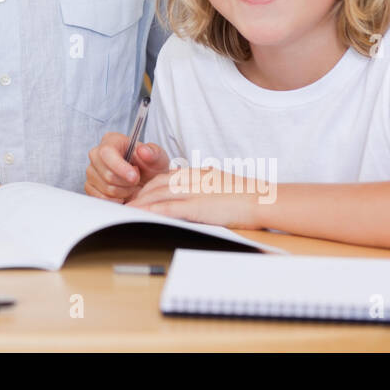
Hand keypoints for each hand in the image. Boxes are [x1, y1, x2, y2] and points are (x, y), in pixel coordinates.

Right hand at [84, 132, 169, 201]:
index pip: (107, 152)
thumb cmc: (150, 167)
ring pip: (106, 188)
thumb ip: (153, 153)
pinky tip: (123, 194)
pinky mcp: (90, 186)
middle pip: (106, 174)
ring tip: (131, 186)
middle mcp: (97, 154)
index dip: (120, 167)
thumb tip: (143, 151)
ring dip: (123, 192)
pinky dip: (115, 200)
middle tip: (137, 180)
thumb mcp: (158, 158)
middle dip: (126, 182)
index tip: (134, 176)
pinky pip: (101, 198)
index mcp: (112, 141)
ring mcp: (92, 171)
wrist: (146, 181)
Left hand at [127, 168, 262, 228]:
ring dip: (141, 203)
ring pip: (159, 194)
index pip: (167, 177)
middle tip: (128, 203)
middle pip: (158, 184)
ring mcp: (194, 191)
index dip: (150, 186)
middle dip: (141, 194)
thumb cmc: (247, 196)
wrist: (261, 199)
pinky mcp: (197, 206)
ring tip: (127, 210)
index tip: (140, 194)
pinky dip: (153, 210)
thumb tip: (198, 198)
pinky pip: (169, 207)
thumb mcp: (222, 186)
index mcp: (199, 174)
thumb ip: (207, 189)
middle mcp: (193, 179)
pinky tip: (142, 214)